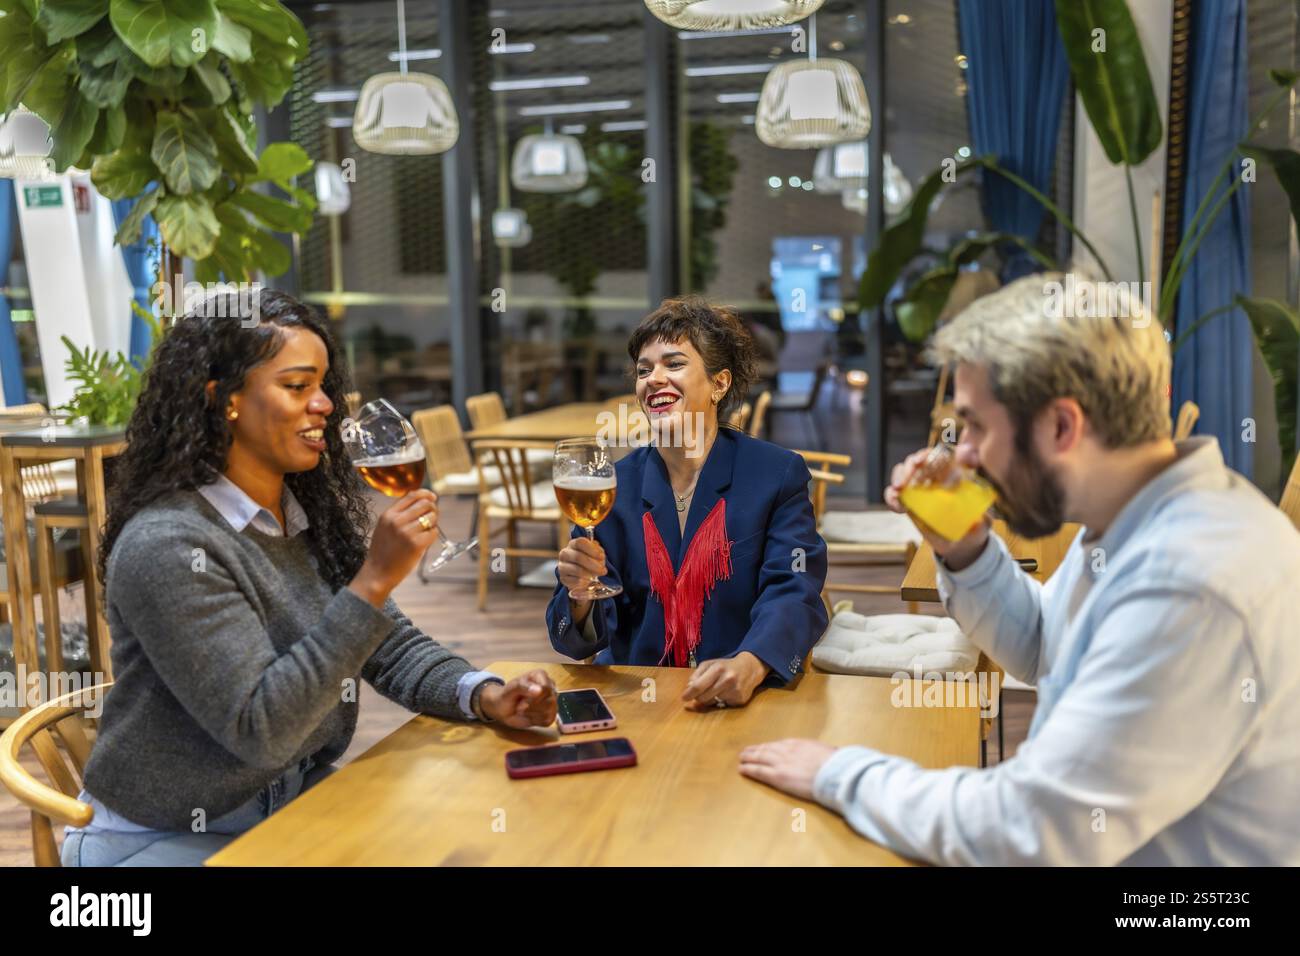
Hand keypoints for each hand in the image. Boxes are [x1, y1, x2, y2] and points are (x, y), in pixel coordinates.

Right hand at [349, 490, 438, 606]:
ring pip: (432, 517)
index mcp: (388, 514)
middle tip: (430, 519)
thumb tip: (422, 502)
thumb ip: (399, 514)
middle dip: (432, 510)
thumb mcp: (384, 527)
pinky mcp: (416, 544)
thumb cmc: (383, 551)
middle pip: (426, 504)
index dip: (426, 494)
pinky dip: (432, 536)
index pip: (412, 495)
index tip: (432, 497)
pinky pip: (434, 532)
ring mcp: (407, 532)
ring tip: (425, 532)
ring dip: (433, 523)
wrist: (377, 573)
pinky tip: (424, 541)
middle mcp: (397, 521)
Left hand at [479, 669, 557, 727]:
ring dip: (532, 714)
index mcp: (540, 675)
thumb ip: (523, 686)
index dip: (534, 698)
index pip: (546, 688)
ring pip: (549, 711)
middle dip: (531, 707)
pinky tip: (529, 715)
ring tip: (523, 710)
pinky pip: (548, 720)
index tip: (521, 701)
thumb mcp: (511, 689)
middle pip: (549, 701)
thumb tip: (539, 690)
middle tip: (519, 707)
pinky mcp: (550, 713)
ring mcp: (551, 700)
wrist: (503, 709)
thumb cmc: (507, 695)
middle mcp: (548, 686)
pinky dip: (535, 720)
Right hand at [558, 535, 606, 623]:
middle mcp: (565, 554)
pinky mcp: (563, 580)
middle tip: (603, 570)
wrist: (584, 584)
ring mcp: (562, 568)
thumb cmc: (592, 565)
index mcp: (574, 545)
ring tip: (598, 576)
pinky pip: (572, 581)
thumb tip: (601, 552)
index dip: (592, 549)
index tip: (602, 556)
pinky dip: (582, 582)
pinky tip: (588, 583)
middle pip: (577, 556)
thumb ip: (598, 552)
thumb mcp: (597, 556)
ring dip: (588, 573)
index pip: (580, 542)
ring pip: (574, 569)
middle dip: (592, 563)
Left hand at [681, 652, 768, 710]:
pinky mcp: (740, 700)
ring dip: (710, 698)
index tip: (683, 698)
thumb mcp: (710, 664)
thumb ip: (697, 674)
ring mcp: (734, 691)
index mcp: (718, 669)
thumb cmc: (726, 666)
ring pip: (711, 703)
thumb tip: (689, 688)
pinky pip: (722, 706)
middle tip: (702, 691)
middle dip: (698, 697)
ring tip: (717, 689)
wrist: (750, 668)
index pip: (698, 686)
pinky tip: (727, 693)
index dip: (688, 694)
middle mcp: (727, 680)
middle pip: (703, 697)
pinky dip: (721, 701)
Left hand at [738, 739, 838, 800]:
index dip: (768, 746)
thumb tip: (826, 756)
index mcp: (798, 744)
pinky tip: (742, 769)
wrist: (833, 772)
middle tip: (745, 752)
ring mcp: (780, 763)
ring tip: (741, 759)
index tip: (762, 747)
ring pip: (759, 758)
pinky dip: (749, 769)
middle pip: (766, 749)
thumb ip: (819, 754)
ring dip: (749, 758)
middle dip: (755, 750)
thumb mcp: (826, 752)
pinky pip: (759, 771)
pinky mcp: (777, 776)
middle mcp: (785, 750)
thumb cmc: (834, 764)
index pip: (778, 745)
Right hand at [884, 448, 989, 569]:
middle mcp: (936, 477)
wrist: (960, 544)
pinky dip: (891, 497)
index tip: (932, 459)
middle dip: (912, 463)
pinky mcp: (908, 501)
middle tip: (912, 470)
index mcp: (955, 475)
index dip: (936, 454)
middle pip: (919, 459)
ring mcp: (919, 488)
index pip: (945, 456)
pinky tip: (899, 509)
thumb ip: (981, 521)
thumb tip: (979, 520)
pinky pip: (893, 493)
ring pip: (902, 470)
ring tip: (899, 489)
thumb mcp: (983, 523)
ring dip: (899, 476)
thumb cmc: (975, 528)